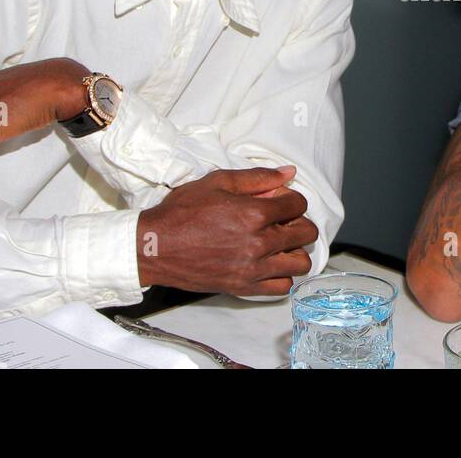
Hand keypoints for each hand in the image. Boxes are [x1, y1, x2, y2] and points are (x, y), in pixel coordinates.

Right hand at [136, 165, 318, 296]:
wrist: (154, 246)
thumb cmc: (182, 212)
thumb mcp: (218, 182)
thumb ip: (257, 177)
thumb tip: (288, 172)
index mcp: (253, 213)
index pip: (299, 205)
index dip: (291, 199)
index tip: (279, 202)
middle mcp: (258, 243)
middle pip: (306, 234)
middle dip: (298, 223)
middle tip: (281, 221)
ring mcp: (252, 268)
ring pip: (300, 263)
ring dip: (294, 251)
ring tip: (279, 245)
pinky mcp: (244, 287)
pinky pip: (283, 287)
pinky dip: (282, 275)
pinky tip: (269, 264)